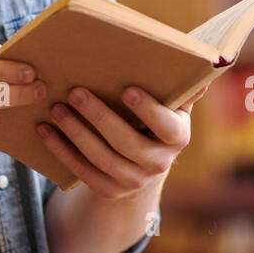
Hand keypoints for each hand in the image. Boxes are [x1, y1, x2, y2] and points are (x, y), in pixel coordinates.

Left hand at [36, 83, 210, 199]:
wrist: (144, 163)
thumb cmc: (156, 119)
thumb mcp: (172, 104)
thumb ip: (182, 86)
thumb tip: (208, 61)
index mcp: (177, 137)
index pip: (167, 126)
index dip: (149, 110)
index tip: (127, 89)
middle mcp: (158, 164)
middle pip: (126, 142)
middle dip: (98, 117)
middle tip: (75, 91)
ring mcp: (133, 181)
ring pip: (100, 158)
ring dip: (75, 132)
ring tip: (56, 108)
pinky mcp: (110, 190)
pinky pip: (82, 171)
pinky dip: (61, 150)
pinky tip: (45, 131)